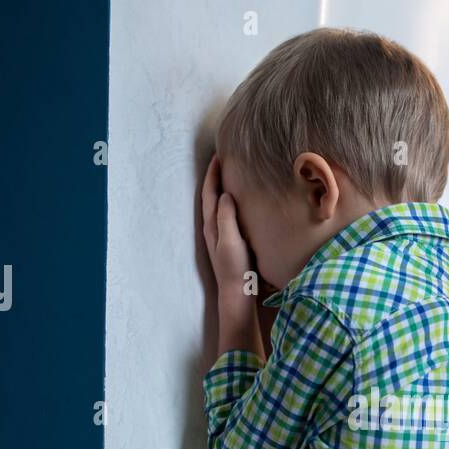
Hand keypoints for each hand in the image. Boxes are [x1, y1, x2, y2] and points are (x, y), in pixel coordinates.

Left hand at [202, 154, 251, 293]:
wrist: (237, 293)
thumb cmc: (234, 268)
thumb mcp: (230, 240)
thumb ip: (226, 217)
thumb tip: (225, 193)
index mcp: (211, 225)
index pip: (209, 193)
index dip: (212, 174)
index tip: (218, 156)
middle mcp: (213, 228)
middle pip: (211, 196)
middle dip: (215, 177)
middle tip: (224, 160)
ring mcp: (220, 235)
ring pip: (218, 205)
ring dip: (221, 188)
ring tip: (231, 175)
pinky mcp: (229, 242)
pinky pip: (227, 214)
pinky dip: (230, 202)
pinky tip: (239, 202)